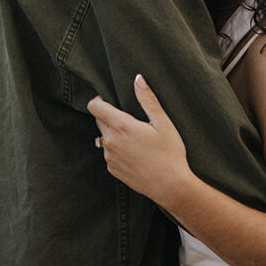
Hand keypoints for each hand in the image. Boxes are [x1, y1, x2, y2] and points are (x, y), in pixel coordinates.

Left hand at [88, 75, 190, 208]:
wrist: (169, 186)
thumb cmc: (170, 153)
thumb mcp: (163, 123)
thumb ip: (148, 99)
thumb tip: (138, 79)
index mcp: (121, 126)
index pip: (95, 106)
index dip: (99, 99)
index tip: (110, 99)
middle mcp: (110, 141)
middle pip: (99, 120)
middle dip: (110, 116)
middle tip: (130, 119)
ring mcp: (109, 157)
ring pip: (104, 137)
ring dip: (113, 134)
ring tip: (135, 138)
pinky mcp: (112, 169)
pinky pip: (109, 153)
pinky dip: (117, 149)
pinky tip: (135, 152)